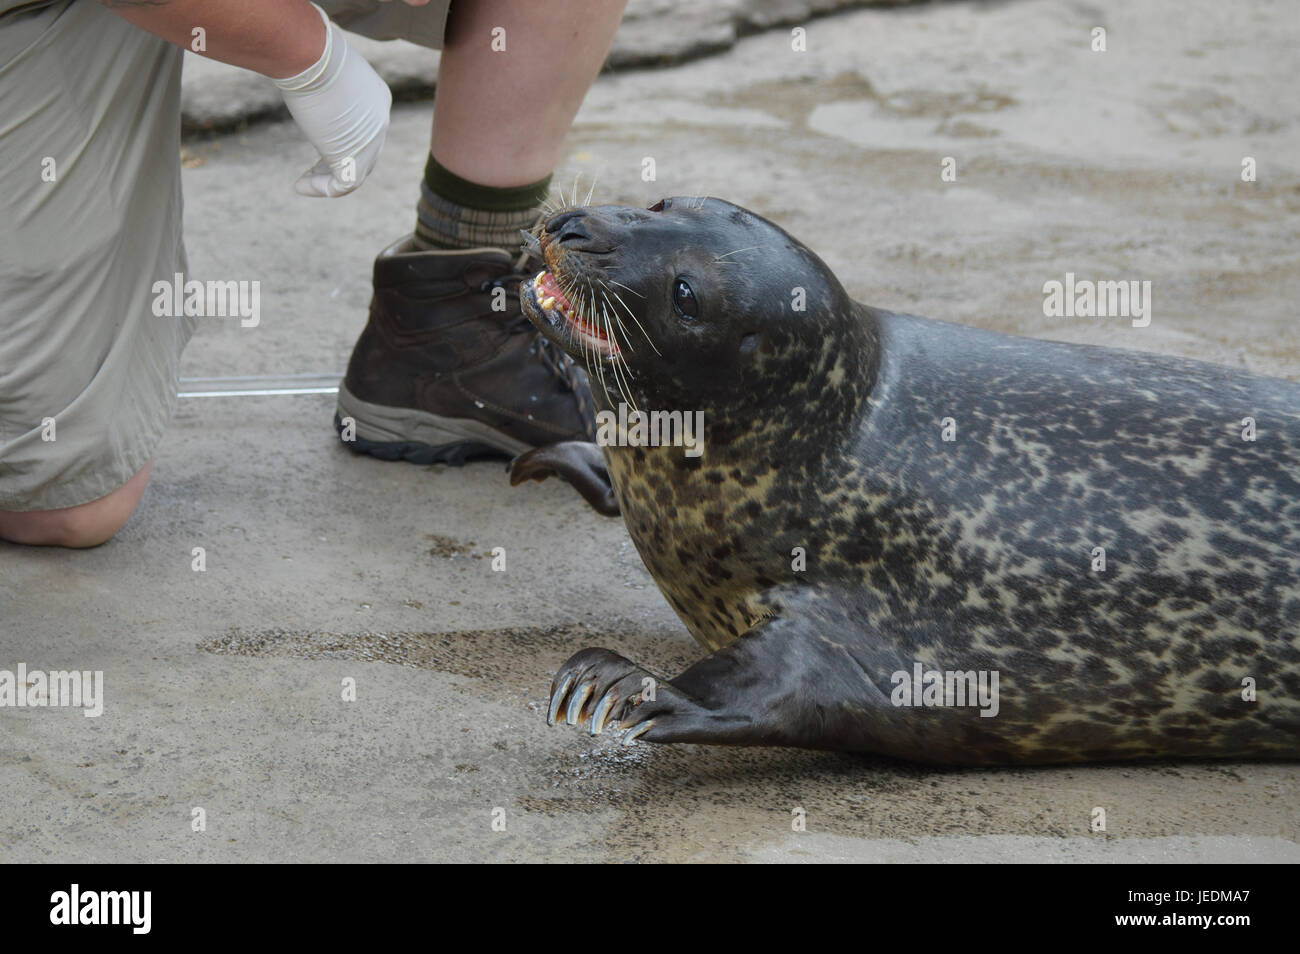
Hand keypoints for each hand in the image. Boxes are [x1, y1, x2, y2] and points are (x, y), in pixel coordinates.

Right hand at [273, 3, 391, 196]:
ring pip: (356, 172)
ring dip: (326, 181)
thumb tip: (304, 81)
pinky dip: (321, 188)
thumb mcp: (324, 69)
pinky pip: (343, 184)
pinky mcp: (354, 156)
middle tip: (312, 172)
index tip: (317, 147)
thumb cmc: (309, 52)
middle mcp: (380, 121)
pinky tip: (300, 186)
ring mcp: (370, 141)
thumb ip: (324, 85)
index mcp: (377, 99)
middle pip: (364, 154)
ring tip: (303, 184)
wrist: (309, 55)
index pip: (366, 131)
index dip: (341, 142)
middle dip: (335, 165)